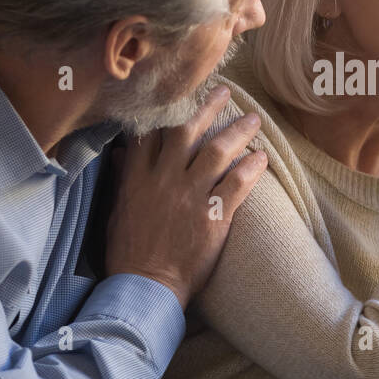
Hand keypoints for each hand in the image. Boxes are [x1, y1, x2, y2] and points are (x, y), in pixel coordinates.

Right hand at [104, 86, 267, 309]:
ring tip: (253, 120)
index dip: (167, 109)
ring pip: (217, 151)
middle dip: (208, 107)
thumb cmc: (128, 253)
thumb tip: (121, 154)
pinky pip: (237, 182)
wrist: (146, 286)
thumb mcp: (116, 211)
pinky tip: (262, 157)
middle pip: (188, 131)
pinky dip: (252, 167)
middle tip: (225, 92)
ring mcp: (190, 196)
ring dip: (238, 131)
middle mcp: (164, 180)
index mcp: (137, 178)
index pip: (151, 133)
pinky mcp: (213, 215)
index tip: (180, 95)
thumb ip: (123, 179)